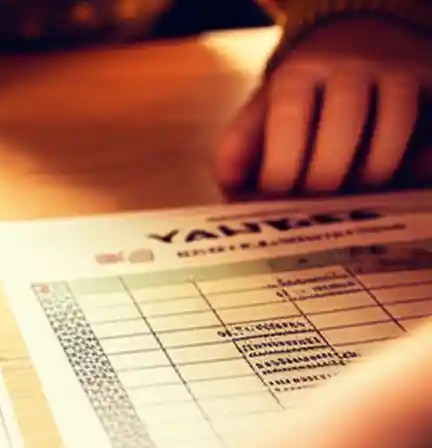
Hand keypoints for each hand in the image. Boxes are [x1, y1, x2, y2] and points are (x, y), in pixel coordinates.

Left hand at [215, 16, 431, 195]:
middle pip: (343, 126)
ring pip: (393, 133)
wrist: (359, 44)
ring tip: (356, 198)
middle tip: (317, 207)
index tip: (276, 201)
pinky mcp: (430, 83)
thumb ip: (239, 148)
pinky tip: (402, 183)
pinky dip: (419, 165)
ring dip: (373, 177)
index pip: (289, 118)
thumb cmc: (302, 96)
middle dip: (326, 178)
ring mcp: (397, 74)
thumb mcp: (262, 110)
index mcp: (300, 72)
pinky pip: (428, 138)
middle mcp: (351, 67)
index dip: (282, 167)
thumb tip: (232, 195)